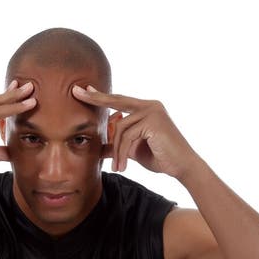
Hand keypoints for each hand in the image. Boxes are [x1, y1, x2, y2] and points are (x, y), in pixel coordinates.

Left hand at [72, 84, 200, 178]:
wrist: (182, 167)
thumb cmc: (161, 158)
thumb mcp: (134, 151)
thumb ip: (119, 145)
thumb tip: (100, 148)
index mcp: (146, 108)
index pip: (120, 100)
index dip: (102, 96)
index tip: (86, 91)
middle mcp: (150, 105)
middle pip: (116, 100)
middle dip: (95, 98)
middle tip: (76, 93)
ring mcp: (152, 110)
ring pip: (120, 128)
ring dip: (116, 151)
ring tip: (118, 168)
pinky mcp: (153, 120)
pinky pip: (127, 136)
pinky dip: (122, 153)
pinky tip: (123, 166)